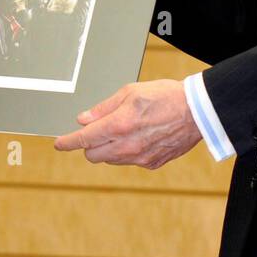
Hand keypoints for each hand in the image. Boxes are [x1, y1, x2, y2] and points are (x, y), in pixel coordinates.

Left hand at [54, 79, 201, 169]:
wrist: (197, 111)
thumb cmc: (165, 96)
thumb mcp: (130, 92)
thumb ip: (104, 108)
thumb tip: (84, 119)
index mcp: (119, 126)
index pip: (83, 139)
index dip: (67, 142)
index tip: (59, 143)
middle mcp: (127, 146)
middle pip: (93, 155)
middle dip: (89, 144)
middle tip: (98, 129)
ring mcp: (140, 158)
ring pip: (111, 160)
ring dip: (108, 148)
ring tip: (125, 129)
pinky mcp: (152, 164)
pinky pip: (130, 162)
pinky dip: (127, 152)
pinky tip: (140, 136)